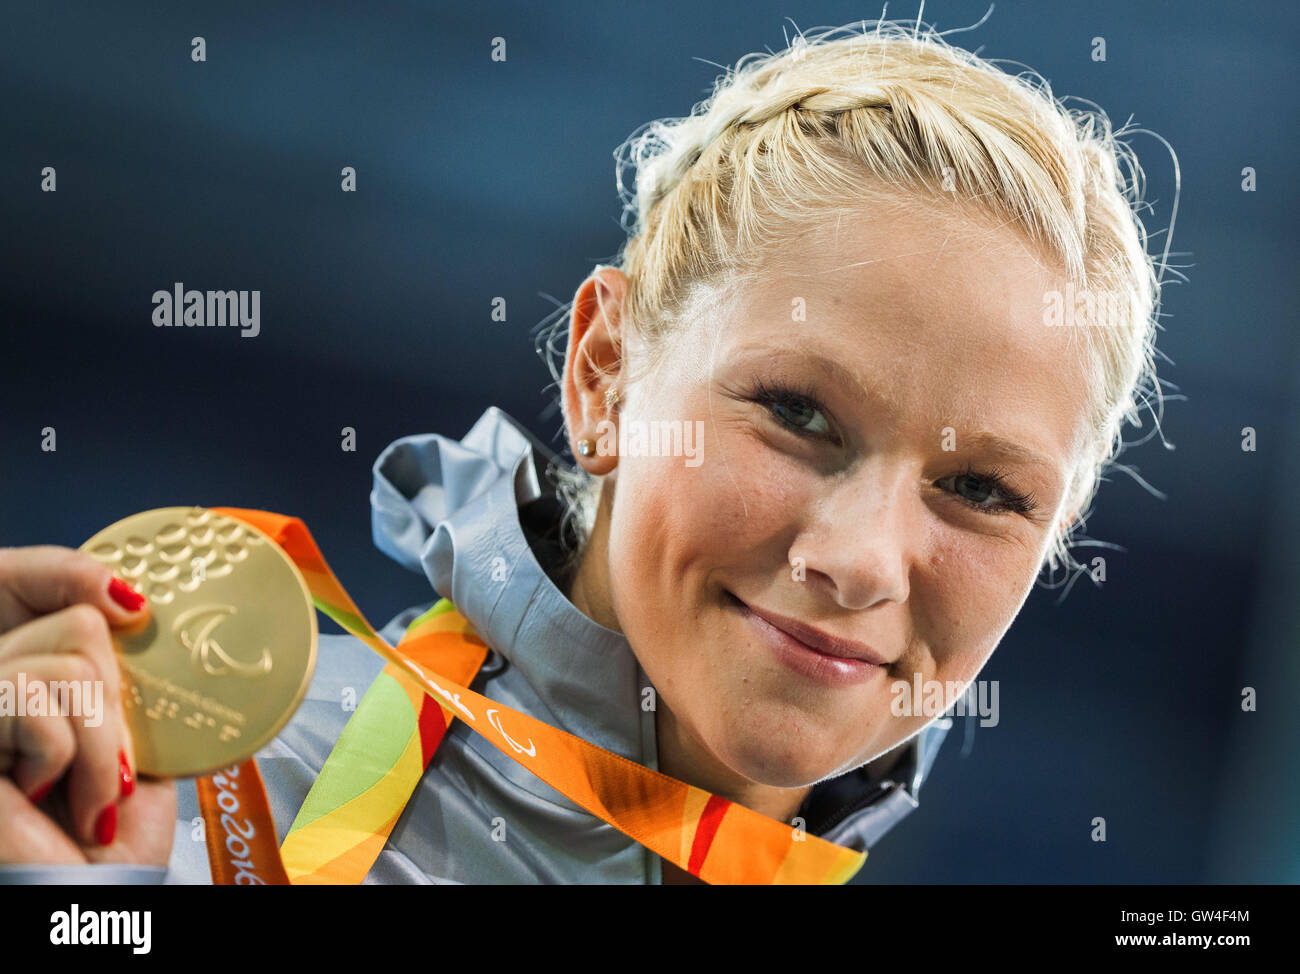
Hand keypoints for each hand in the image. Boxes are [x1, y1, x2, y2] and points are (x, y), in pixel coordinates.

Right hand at [0, 545, 176, 866]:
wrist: (93, 907)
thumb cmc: (107, 853)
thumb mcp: (133, 754)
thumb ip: (124, 689)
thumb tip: (133, 606)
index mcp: (31, 689)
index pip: (55, 595)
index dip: (84, 581)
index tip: (135, 607)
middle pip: (77, 625)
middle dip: (115, 706)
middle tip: (111, 775)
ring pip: (67, 662)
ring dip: (101, 744)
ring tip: (90, 799)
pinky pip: (34, 698)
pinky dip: (69, 754)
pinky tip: (46, 799)